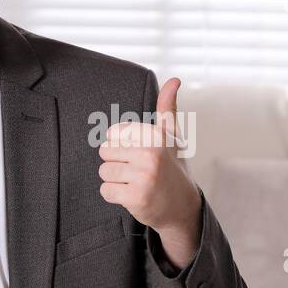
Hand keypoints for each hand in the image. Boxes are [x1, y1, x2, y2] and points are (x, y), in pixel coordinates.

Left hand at [98, 77, 201, 267]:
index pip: (113, 133)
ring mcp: (144, 176)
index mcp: (156, 135)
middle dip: (116, 163)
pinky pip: (105, 191)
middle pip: (105, 152)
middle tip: (136, 171)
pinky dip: (115, 195)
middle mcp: (151, 153)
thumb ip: (167, 108)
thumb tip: (174, 80)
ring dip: (115, 180)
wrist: (182, 207)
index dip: (122, 145)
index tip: (138, 154)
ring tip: (135, 183)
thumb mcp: (172, 137)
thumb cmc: (172, 168)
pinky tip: (132, 195)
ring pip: (104, 172)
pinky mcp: (136, 197)